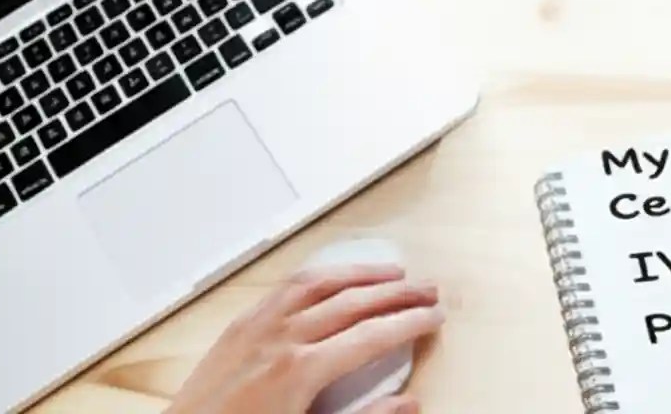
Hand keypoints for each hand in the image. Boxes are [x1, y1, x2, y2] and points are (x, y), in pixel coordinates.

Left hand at [168, 264, 442, 413]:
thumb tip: (406, 402)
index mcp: (300, 371)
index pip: (371, 336)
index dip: (409, 323)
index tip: (433, 317)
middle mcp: (279, 339)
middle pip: (351, 301)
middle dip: (396, 292)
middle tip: (427, 288)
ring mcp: (255, 329)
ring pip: (317, 283)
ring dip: (358, 274)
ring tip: (389, 271)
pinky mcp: (237, 329)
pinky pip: (283, 288)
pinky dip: (316, 276)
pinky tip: (328, 278)